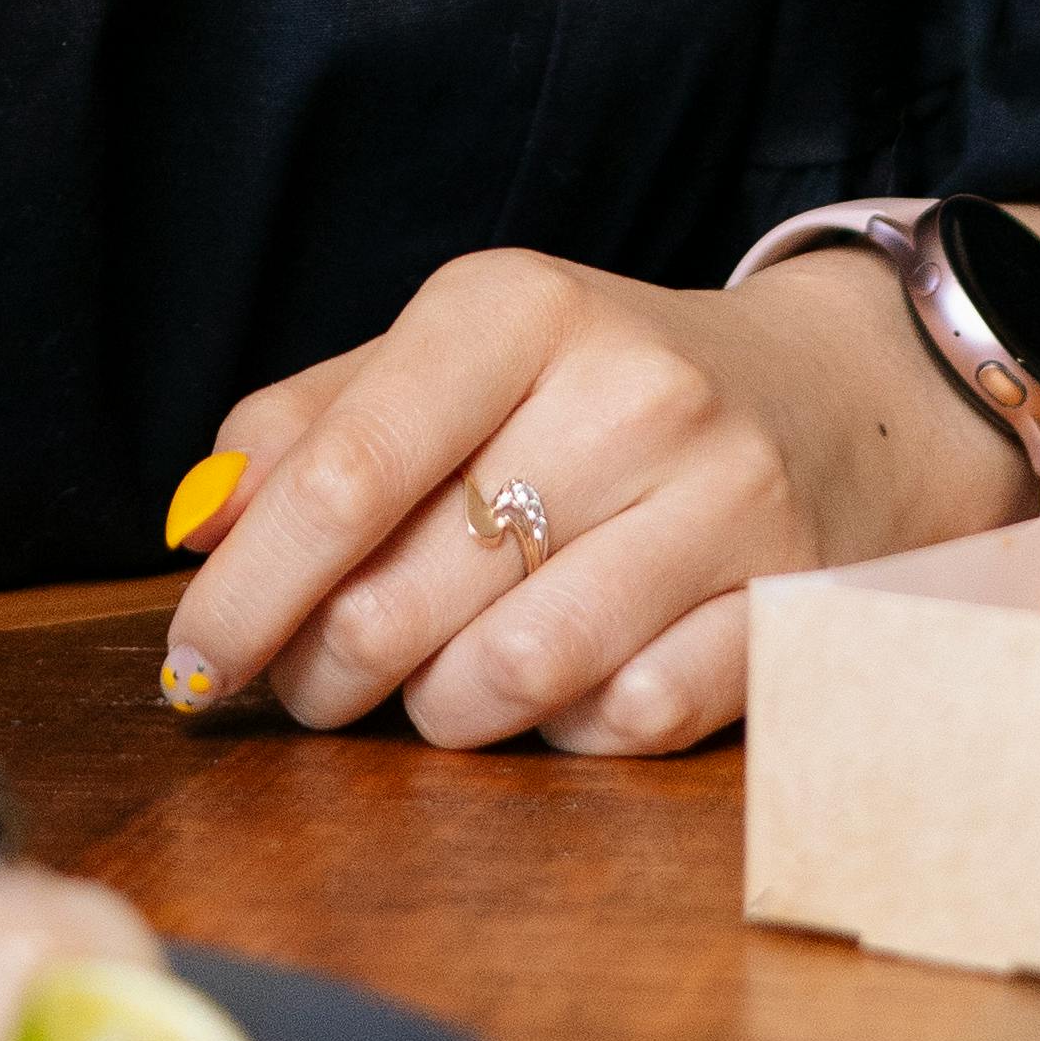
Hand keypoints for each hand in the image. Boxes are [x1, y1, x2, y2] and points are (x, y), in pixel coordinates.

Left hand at [157, 243, 1025, 755]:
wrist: (847, 396)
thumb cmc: (601, 385)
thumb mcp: (459, 355)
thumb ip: (312, 423)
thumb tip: (198, 524)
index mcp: (515, 308)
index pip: (342, 475)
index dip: (245, 594)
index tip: (192, 666)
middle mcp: (625, 392)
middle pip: (401, 601)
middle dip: (323, 674)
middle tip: (315, 681)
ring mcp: (721, 503)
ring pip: (503, 680)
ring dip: (436, 712)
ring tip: (434, 682)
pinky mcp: (789, 605)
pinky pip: (620, 723)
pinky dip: (563, 732)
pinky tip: (563, 685)